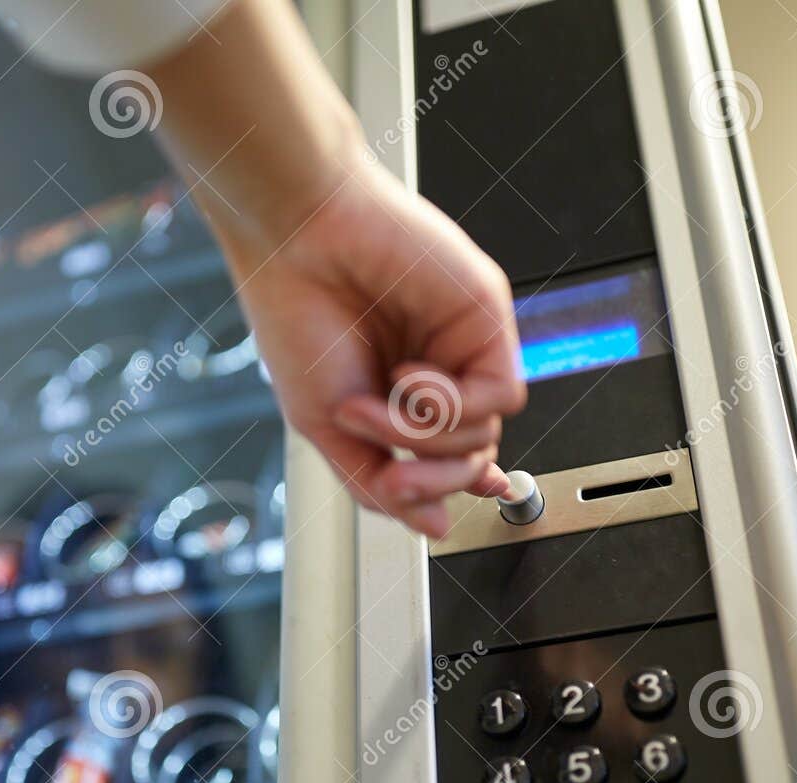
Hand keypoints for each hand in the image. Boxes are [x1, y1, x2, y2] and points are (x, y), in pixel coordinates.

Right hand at [213, 156, 523, 537]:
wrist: (297, 241)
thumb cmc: (298, 315)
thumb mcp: (326, 427)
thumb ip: (377, 484)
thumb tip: (432, 527)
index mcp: (399, 391)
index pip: (446, 456)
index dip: (448, 486)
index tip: (438, 511)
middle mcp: (438, 367)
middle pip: (470, 460)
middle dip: (430, 480)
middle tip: (392, 469)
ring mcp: (463, 343)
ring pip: (486, 435)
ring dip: (425, 438)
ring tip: (376, 402)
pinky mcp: (486, 317)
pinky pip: (499, 395)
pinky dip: (450, 406)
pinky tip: (409, 378)